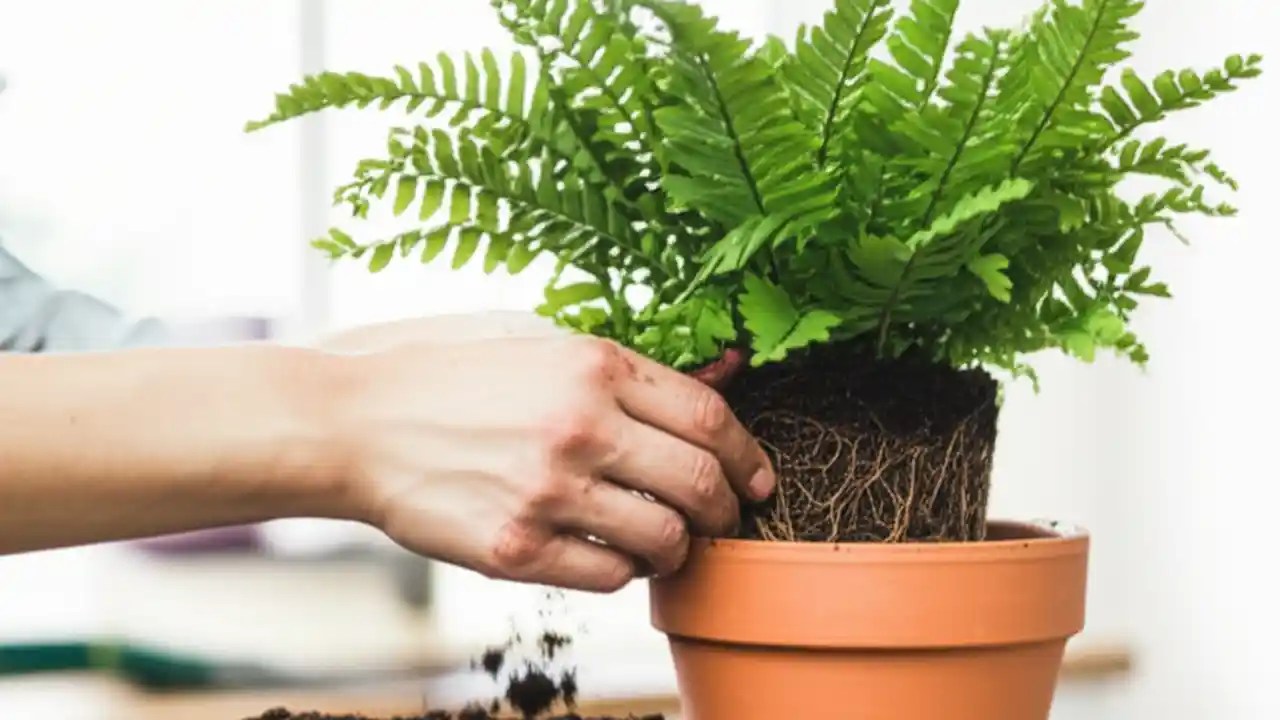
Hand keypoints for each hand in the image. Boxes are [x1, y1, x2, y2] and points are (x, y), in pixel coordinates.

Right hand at [319, 315, 774, 592]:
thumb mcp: (535, 341)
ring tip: (665, 542)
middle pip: (701, 481)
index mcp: (593, 364)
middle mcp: (580, 424)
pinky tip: (608, 553)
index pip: (709, 416)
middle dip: (728, 509)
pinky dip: (625, 570)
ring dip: (679, 547)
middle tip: (726, 519)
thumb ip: (618, 368)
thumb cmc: (449, 376)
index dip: (748, 455)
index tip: (759, 478)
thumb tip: (712, 383)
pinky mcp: (515, 547)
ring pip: (664, 537)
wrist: (355, 422)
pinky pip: (609, 574)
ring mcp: (547, 489)